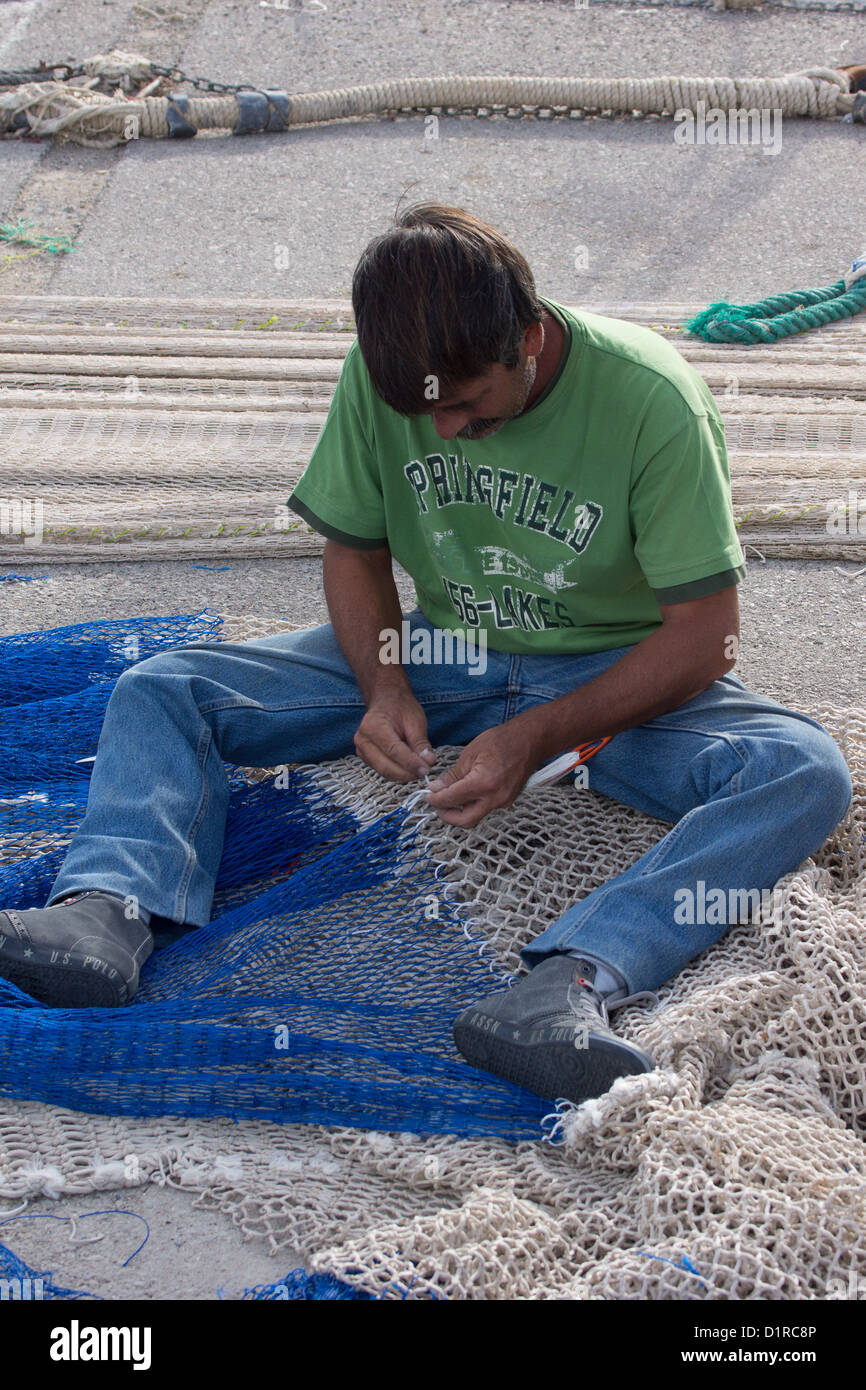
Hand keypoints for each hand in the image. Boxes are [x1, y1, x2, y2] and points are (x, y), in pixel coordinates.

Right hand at [354, 689, 436, 783]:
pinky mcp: (366, 758)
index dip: (410, 763)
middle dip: (407, 773)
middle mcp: (362, 739)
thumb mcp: (415, 720)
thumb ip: (421, 742)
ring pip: (384, 771)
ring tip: (420, 770)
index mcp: (372, 725)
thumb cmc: (400, 708)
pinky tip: (410, 768)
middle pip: (385, 766)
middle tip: (425, 772)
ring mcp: (361, 750)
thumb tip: (429, 761)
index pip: (393, 750)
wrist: (387, 702)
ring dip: (403, 775)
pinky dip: (398, 773)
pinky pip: (383, 771)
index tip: (426, 769)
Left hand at [425, 725, 540, 827]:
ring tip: (449, 797)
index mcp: (483, 783)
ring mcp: (504, 802)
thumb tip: (437, 788)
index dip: (435, 800)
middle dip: (447, 816)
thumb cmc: (502, 740)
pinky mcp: (508, 801)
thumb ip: (453, 775)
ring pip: (476, 816)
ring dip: (460, 811)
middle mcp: (495, 798)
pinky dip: (473, 805)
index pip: (452, 799)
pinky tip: (466, 793)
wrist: (531, 740)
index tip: (427, 796)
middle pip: (465, 821)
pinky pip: (486, 809)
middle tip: (436, 804)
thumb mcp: (470, 753)